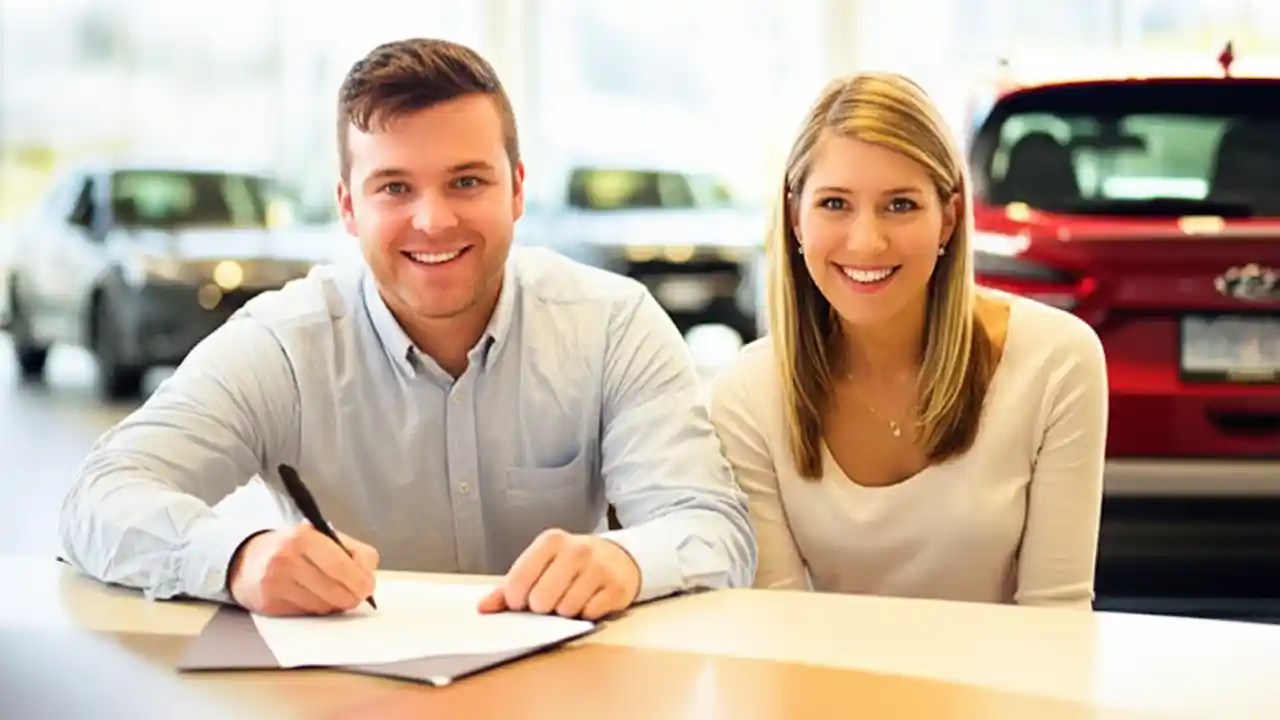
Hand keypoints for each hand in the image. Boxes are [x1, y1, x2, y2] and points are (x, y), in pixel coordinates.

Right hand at [227, 524, 378, 615]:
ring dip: (335, 603)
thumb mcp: (322, 535)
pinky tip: (313, 596)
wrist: (248, 558)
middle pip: (335, 591)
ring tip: (333, 591)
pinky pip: (307, 613)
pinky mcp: (270, 604)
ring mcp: (275, 584)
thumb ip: (352, 551)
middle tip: (358, 594)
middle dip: (353, 596)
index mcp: (303, 537)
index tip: (368, 585)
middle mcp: (286, 559)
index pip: (341, 566)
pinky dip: (317, 608)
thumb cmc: (294, 546)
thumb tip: (368, 576)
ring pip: (323, 606)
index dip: (360, 580)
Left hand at [477, 529, 640, 620]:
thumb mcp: (541, 564)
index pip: (519, 580)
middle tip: (549, 600)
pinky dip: (586, 615)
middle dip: (542, 608)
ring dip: (565, 612)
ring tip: (571, 598)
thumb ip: (511, 585)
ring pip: (566, 610)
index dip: (515, 600)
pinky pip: (589, 615)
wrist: (618, 557)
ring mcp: (599, 568)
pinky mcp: (616, 587)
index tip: (521, 601)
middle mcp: (576, 551)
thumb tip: (484, 608)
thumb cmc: (571, 564)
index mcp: (551, 541)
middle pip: (541, 600)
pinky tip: (589, 601)